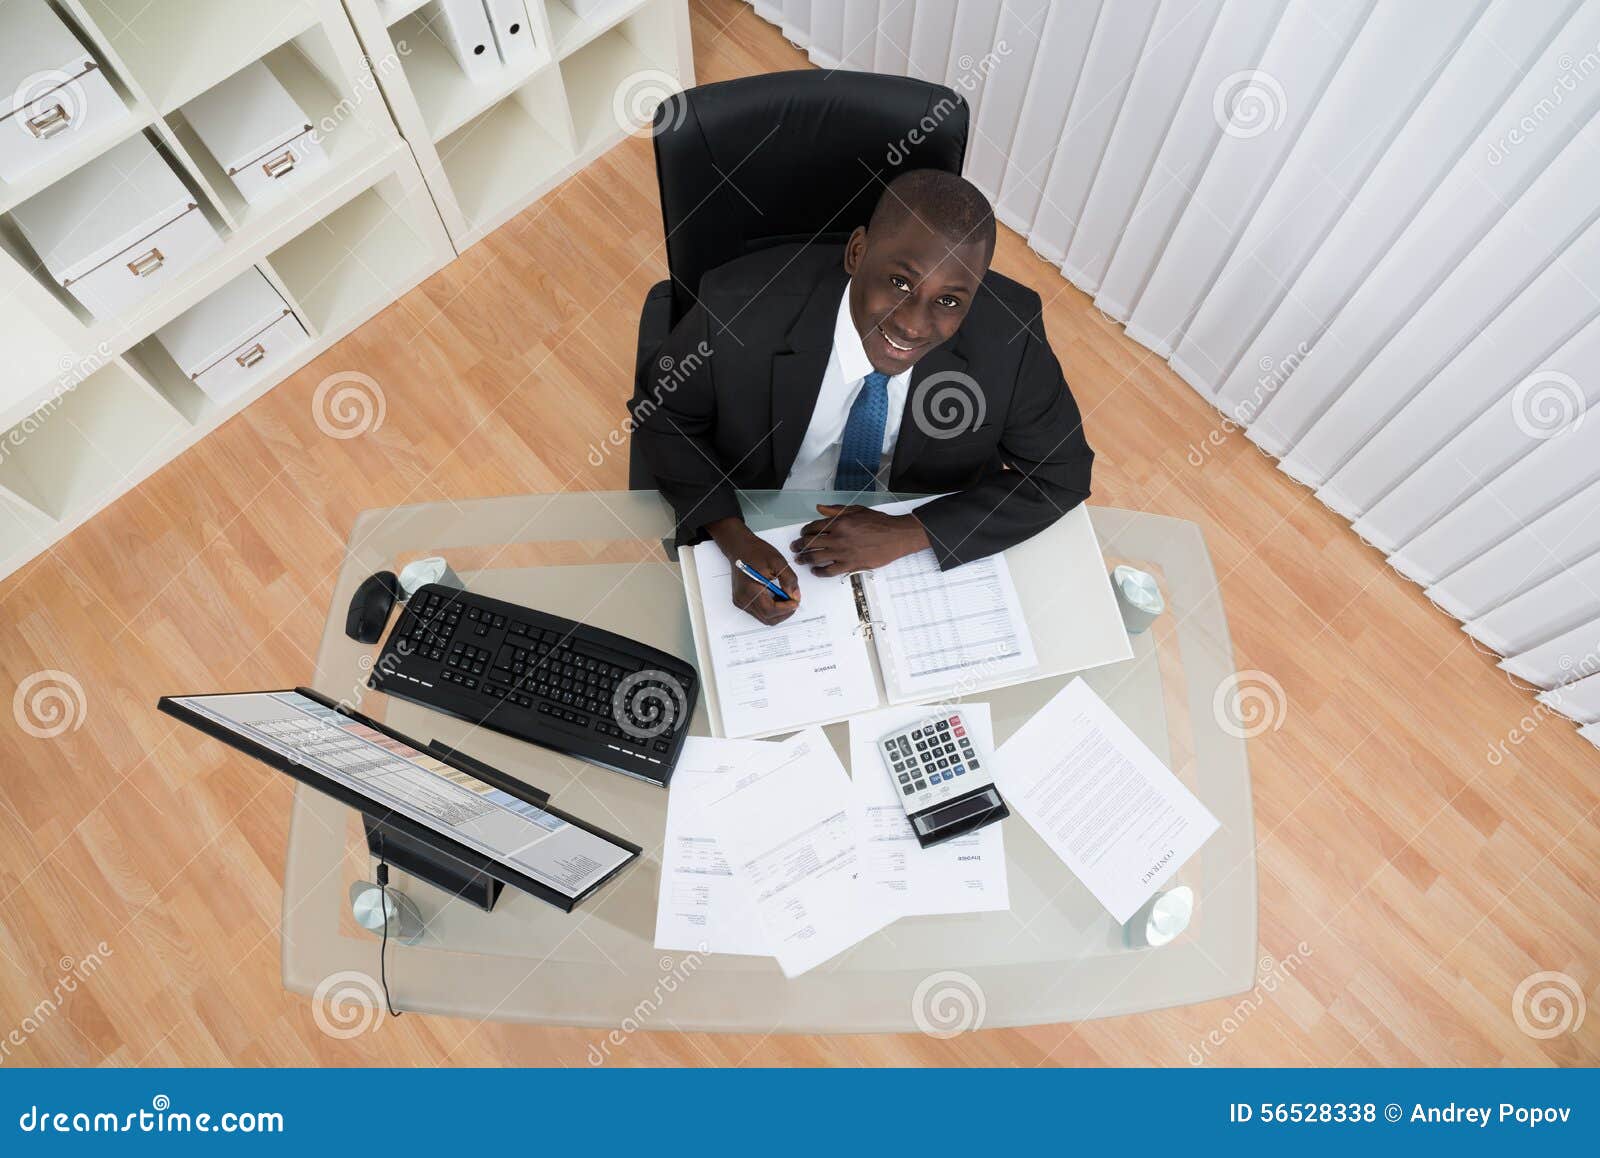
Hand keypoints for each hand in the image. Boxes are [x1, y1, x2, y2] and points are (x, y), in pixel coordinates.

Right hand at [705, 517, 800, 625]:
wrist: (740, 547)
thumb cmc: (756, 552)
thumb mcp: (778, 562)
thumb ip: (789, 580)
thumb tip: (795, 596)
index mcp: (750, 589)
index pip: (771, 610)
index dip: (786, 609)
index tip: (796, 600)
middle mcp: (743, 599)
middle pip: (768, 618)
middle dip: (784, 612)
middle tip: (793, 600)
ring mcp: (741, 601)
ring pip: (764, 618)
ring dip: (778, 611)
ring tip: (785, 596)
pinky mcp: (741, 601)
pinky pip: (759, 612)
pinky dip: (771, 609)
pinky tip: (776, 596)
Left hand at [790, 505, 929, 576]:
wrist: (896, 536)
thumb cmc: (878, 522)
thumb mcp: (856, 510)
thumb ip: (835, 510)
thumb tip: (818, 508)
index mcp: (839, 523)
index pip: (813, 527)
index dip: (805, 531)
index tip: (802, 534)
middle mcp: (838, 538)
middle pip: (810, 543)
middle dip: (799, 546)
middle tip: (795, 548)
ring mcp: (843, 553)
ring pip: (816, 558)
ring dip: (805, 559)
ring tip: (800, 560)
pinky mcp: (850, 565)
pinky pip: (829, 571)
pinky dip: (820, 572)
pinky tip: (816, 571)